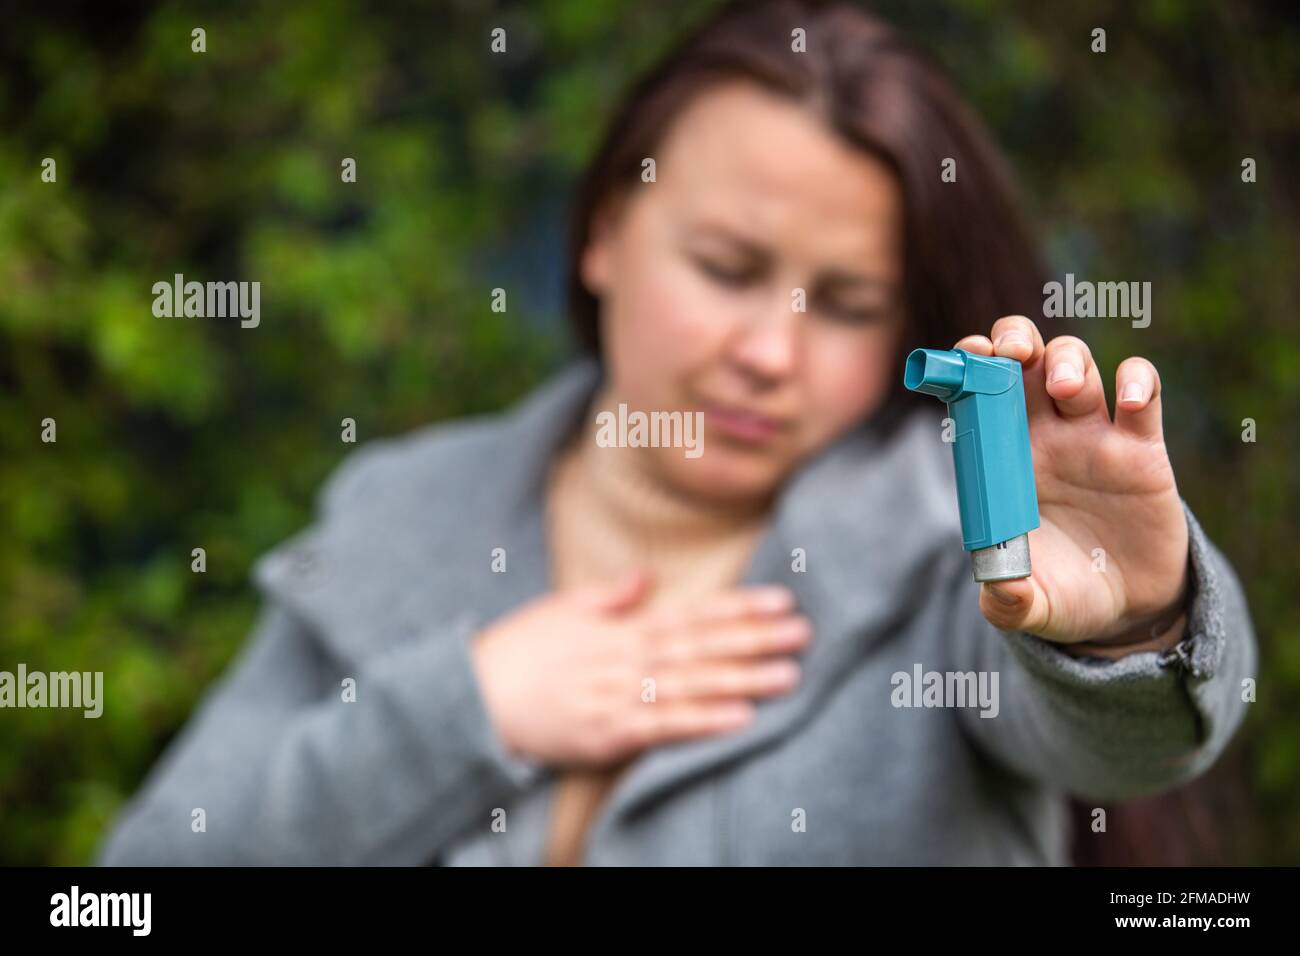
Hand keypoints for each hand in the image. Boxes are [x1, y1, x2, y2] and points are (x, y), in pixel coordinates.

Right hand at [469, 571, 810, 766]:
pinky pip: (664, 727)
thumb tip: (645, 577)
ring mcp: (619, 696)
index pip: (694, 613)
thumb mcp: (561, 608)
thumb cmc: (517, 651)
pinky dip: (703, 722)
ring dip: (743, 679)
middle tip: (804, 633)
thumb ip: (609, 596)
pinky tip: (740, 718)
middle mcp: (628, 657)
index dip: (740, 606)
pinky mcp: (608, 734)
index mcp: (622, 627)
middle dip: (755, 639)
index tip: (782, 600)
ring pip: (692, 685)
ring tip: (789, 675)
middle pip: (703, 646)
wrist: (474, 696)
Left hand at [953, 316, 1190, 644]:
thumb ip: (1009, 600)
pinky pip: (1143, 391)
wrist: (1127, 610)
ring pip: (1076, 363)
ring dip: (1069, 360)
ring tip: (1066, 390)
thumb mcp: (1032, 606)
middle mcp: (1043, 435)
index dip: (971, 364)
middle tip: (1013, 355)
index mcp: (1002, 458)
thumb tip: (1000, 589)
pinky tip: (1131, 404)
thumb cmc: (1065, 595)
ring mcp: (1093, 436)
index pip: (978, 391)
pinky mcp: (1143, 447)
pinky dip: (1138, 381)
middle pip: (1025, 358)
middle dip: (1015, 339)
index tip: (968, 359)